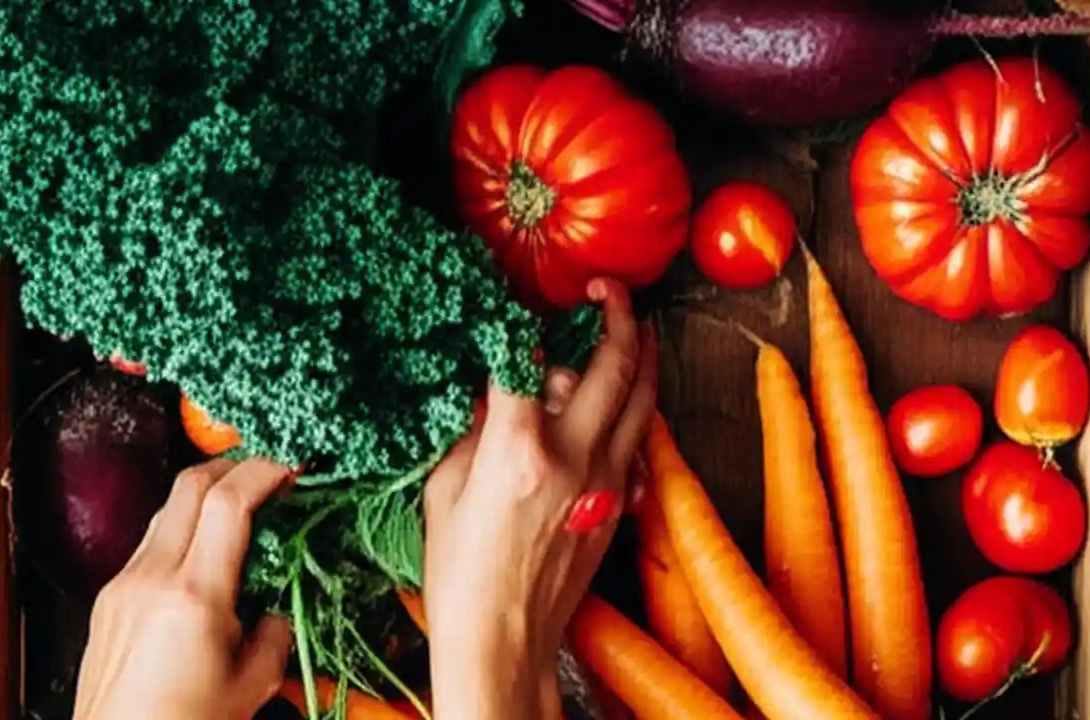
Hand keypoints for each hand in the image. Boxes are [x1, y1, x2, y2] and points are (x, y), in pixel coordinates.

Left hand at [74, 459, 294, 719]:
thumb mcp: (251, 687)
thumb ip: (272, 636)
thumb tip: (274, 613)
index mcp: (193, 596)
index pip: (228, 502)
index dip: (264, 472)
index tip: (290, 470)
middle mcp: (151, 579)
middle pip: (189, 485)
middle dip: (233, 467)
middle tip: (267, 474)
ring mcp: (122, 586)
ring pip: (166, 511)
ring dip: (204, 498)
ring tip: (239, 515)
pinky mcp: (107, 601)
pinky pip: (148, 546)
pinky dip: (182, 534)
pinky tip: (204, 559)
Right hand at [422, 279, 657, 719]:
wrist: (504, 639)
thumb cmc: (461, 573)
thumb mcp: (445, 489)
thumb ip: (473, 431)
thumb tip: (494, 392)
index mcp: (519, 450)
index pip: (527, 361)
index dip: (520, 325)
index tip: (516, 307)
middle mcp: (573, 457)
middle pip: (612, 365)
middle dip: (617, 314)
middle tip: (610, 290)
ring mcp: (604, 480)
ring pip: (643, 398)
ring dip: (644, 353)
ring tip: (640, 325)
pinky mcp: (617, 503)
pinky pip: (640, 441)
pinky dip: (640, 409)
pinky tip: (632, 395)